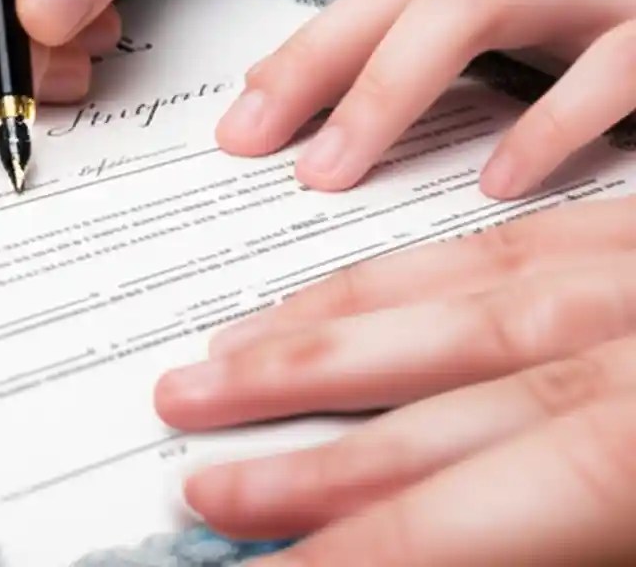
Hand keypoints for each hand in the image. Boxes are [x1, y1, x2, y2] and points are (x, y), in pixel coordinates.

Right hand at [154, 195, 635, 564]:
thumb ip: (561, 545)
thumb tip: (420, 553)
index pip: (479, 509)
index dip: (361, 550)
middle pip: (446, 396)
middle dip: (317, 453)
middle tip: (206, 487)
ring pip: (465, 296)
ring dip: (330, 340)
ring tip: (225, 363)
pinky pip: (520, 234)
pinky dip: (415, 269)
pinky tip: (350, 288)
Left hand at [216, 0, 635, 199]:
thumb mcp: (545, 37)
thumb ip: (458, 76)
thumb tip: (336, 135)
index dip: (301, 58)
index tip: (236, 130)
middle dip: (321, 65)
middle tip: (258, 145)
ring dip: (393, 86)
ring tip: (335, 168)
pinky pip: (617, 63)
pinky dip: (554, 120)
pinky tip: (500, 179)